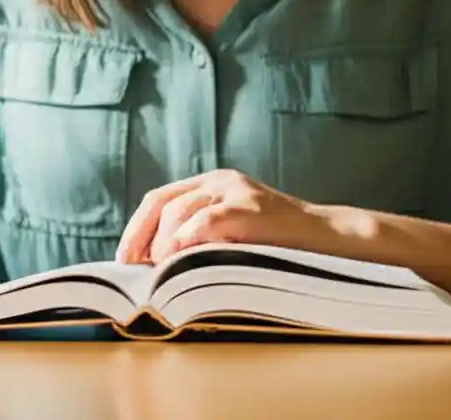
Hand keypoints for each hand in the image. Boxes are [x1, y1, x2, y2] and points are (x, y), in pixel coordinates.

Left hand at [114, 169, 332, 264]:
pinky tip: (176, 252)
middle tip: (135, 267)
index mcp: (208, 185)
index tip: (122, 258)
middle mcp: (218, 181)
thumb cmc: (276, 246)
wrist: (328, 240)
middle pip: (161, 203)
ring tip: (160, 268)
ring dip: (162, 243)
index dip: (135, 229)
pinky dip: (187, 235)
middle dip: (141, 237)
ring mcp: (234, 190)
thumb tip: (151, 264)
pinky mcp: (251, 206)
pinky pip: (208, 218)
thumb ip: (196, 238)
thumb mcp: (229, 235)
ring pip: (178, 211)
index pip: (157, 200)